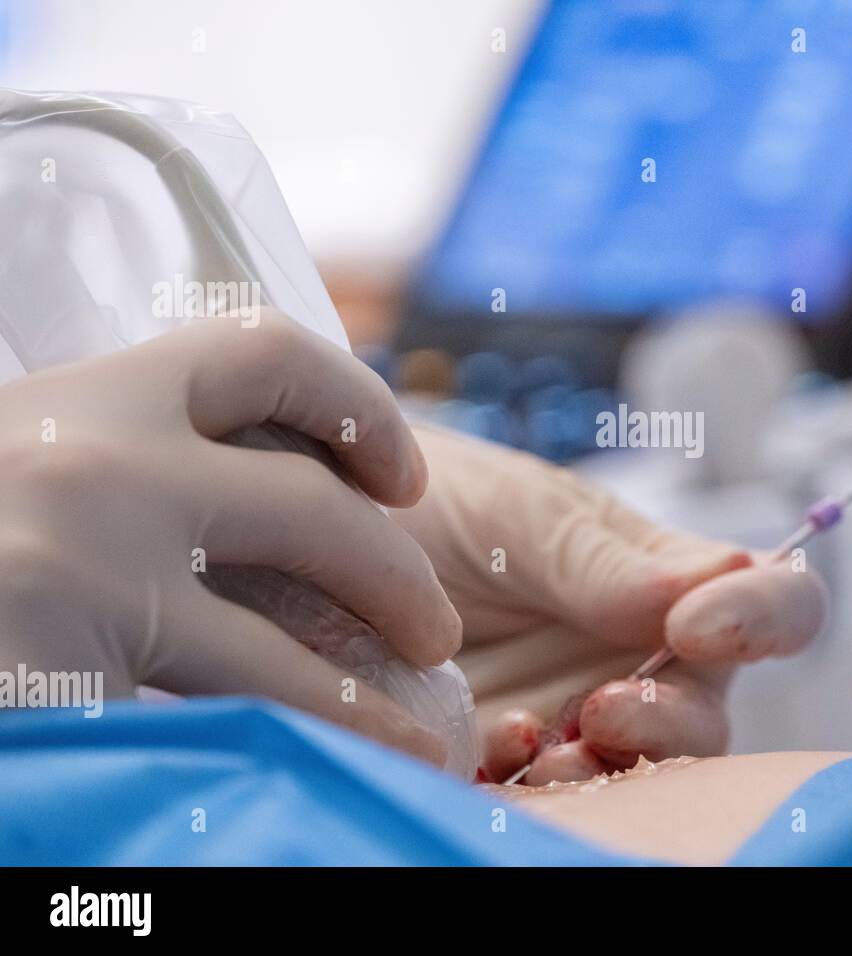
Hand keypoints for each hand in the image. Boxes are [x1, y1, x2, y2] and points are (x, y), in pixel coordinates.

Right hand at [0, 314, 460, 762]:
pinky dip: (283, 760)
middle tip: (435, 630)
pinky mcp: (53, 685)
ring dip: (363, 700)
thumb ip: (116, 458)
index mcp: (86, 396)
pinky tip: (316, 777)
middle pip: (311, 511)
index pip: (264, 354)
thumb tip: (226, 480)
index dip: (360, 409)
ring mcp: (79, 576)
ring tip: (412, 740)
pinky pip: (219, 731)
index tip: (402, 480)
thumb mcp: (23, 457)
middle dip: (394, 576)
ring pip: (280, 651)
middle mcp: (94, 467)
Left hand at [392, 426, 826, 783]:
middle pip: (710, 719)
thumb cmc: (448, 503)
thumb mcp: (517, 513)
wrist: (344, 545)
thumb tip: (700, 588)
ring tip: (538, 748)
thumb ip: (598, 559)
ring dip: (602, 771)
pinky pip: (552, 798)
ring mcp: (582, 720)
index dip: (764, 617)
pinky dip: (531, 791)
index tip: (699, 624)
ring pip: (638, 773)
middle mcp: (645, 663)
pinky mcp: (514, 766)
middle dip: (670, 724)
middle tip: (603, 708)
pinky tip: (488, 756)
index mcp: (675, 587)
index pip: (775, 604)